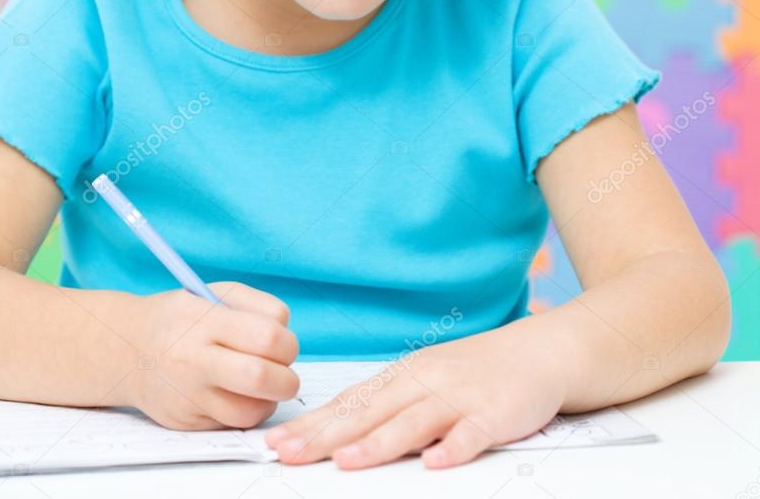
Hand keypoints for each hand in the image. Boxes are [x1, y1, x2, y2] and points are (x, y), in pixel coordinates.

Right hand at [126, 282, 299, 429]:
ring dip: (268, 400)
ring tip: (260, 385)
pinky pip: (232, 425)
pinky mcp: (186, 422)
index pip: (267, 337)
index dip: (287, 343)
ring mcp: (189, 395)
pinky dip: (245, 412)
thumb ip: (258, 306)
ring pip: (251, 411)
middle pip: (263, 378)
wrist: (129, 349)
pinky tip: (236, 395)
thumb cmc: (182, 317)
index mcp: (205, 321)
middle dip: (286, 379)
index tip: (284, 343)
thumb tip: (287, 335)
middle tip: (283, 372)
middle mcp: (194, 360)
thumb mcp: (215, 293)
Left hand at [263, 326, 566, 469]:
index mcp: (405, 376)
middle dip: (326, 435)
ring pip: (413, 422)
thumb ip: (388, 406)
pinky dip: (454, 448)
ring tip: (346, 461)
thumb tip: (338, 433)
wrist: (539, 352)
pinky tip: (435, 464)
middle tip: (289, 454)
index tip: (276, 442)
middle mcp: (426, 383)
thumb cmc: (477, 371)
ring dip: (379, 442)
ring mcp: (460, 397)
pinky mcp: (495, 413)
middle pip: (370, 412)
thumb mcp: (426, 379)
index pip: (350, 403)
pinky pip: (473, 433)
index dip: (312, 424)